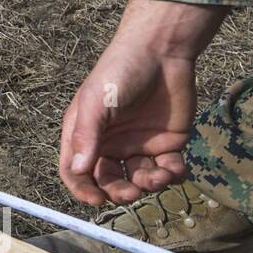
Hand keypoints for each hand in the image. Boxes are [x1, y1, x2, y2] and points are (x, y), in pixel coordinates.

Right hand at [59, 0, 228, 205]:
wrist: (162, 51)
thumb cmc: (120, 72)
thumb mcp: (97, 102)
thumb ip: (87, 136)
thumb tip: (78, 170)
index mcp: (86, 134)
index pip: (76, 171)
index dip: (83, 189)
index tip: (96, 201)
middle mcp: (110, 144)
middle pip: (108, 181)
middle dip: (120, 192)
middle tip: (133, 191)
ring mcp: (138, 145)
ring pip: (139, 180)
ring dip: (149, 185)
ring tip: (161, 175)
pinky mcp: (167, 143)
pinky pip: (168, 170)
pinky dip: (173, 176)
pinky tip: (176, 169)